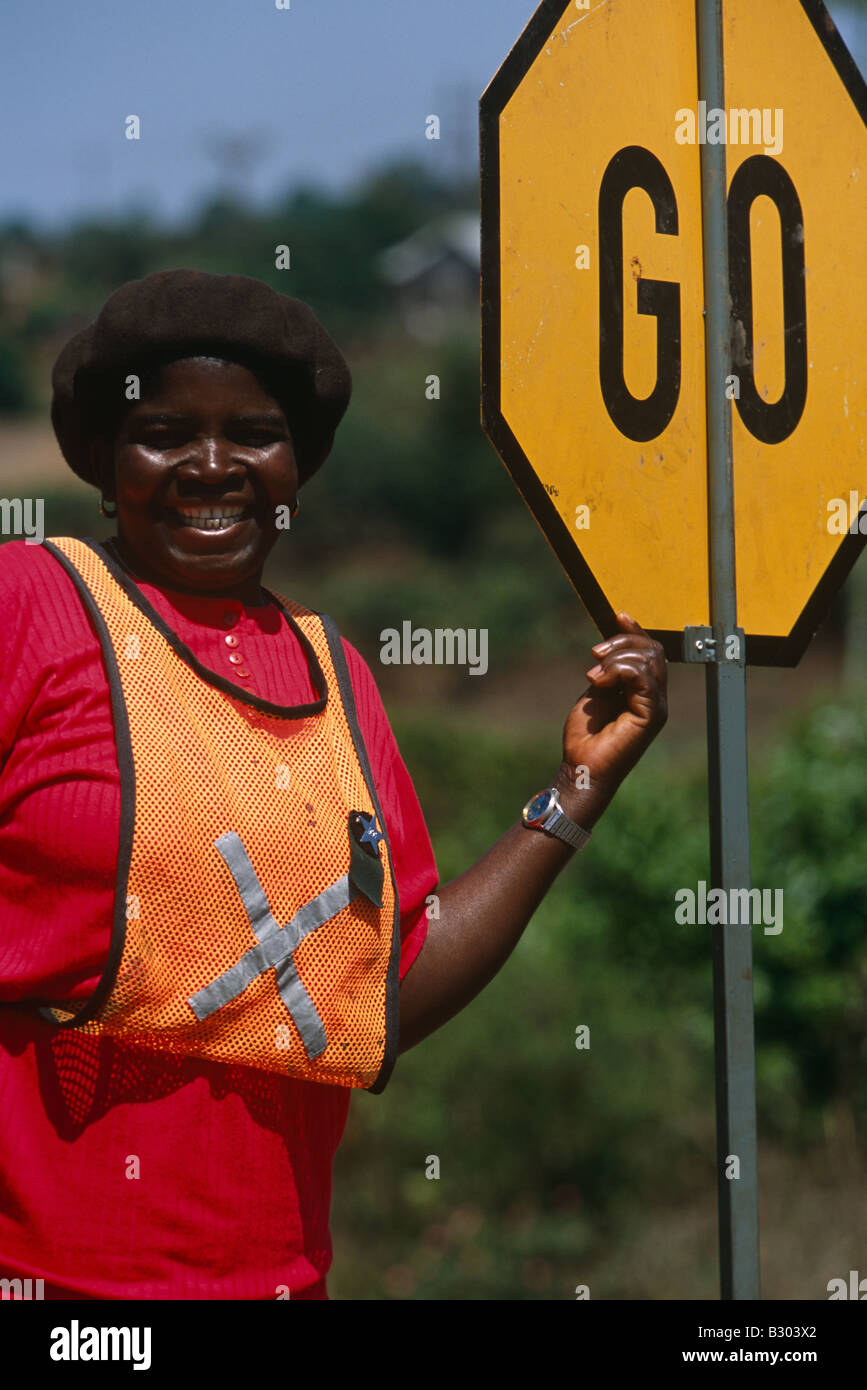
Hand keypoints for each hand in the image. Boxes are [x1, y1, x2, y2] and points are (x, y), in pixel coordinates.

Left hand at [556, 613, 667, 815]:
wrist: (581, 766)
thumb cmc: (585, 736)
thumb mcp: (596, 692)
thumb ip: (609, 671)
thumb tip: (612, 645)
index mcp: (644, 692)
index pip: (651, 652)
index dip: (637, 631)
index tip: (618, 616)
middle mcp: (655, 698)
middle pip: (653, 650)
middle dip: (622, 642)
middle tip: (595, 654)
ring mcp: (656, 707)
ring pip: (649, 659)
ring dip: (616, 658)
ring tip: (593, 676)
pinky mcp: (651, 715)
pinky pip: (644, 676)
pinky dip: (619, 669)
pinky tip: (599, 682)